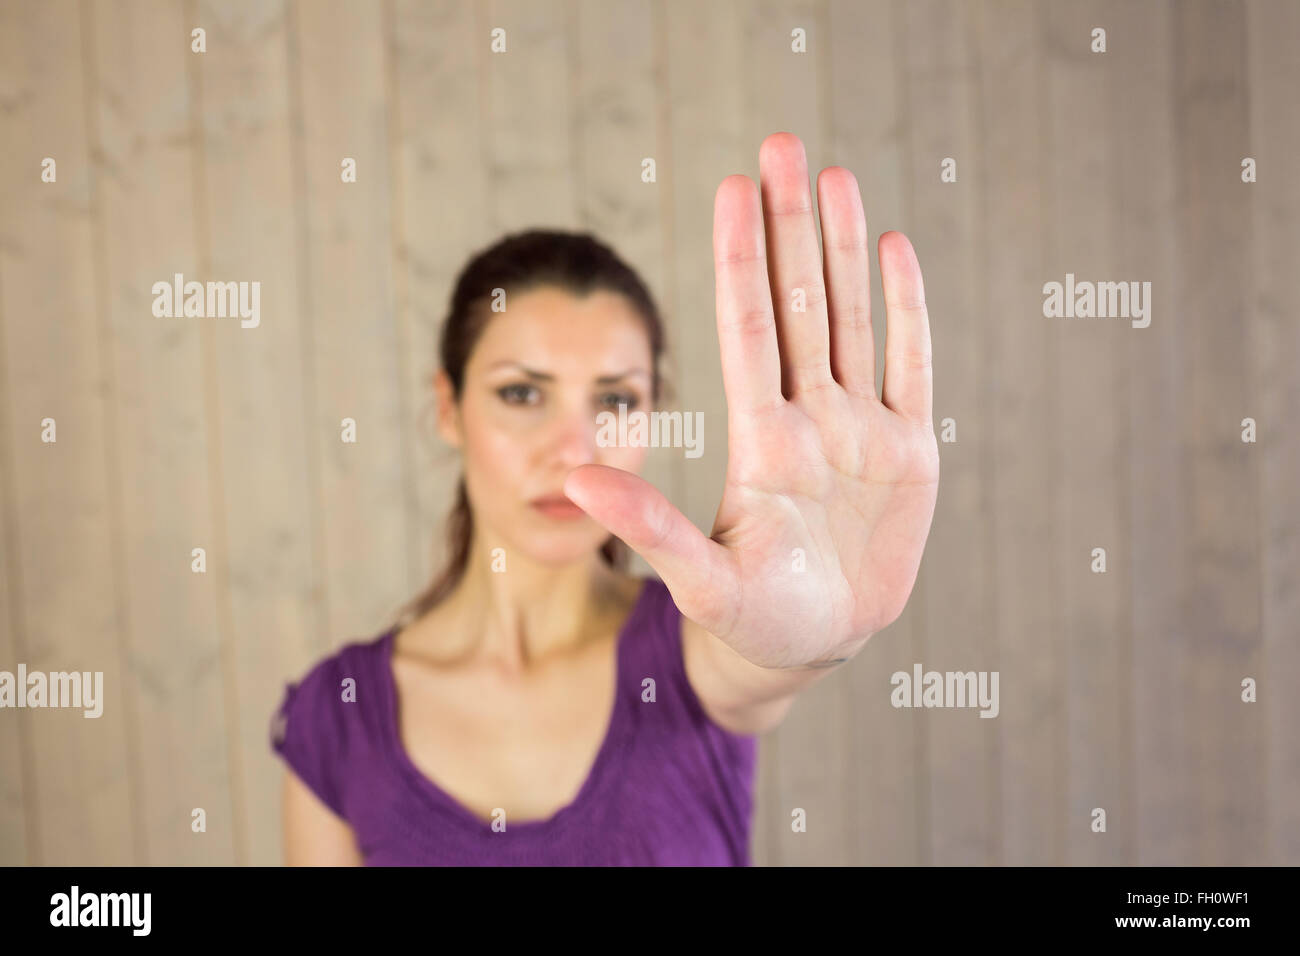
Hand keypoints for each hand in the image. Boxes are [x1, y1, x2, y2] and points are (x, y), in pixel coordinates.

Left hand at [565, 132, 938, 668]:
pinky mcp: (910, 454)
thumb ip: (648, 525)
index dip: (740, 259)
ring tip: (834, 174)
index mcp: (759, 441)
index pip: (748, 328)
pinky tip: (891, 248)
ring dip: (842, 248)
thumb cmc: (747, 618)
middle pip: (799, 304)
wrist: (812, 645)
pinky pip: (911, 367)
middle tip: (781, 143)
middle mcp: (807, 419)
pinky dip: (906, 310)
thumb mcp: (698, 578)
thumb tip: (573, 478)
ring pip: (851, 319)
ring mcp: (859, 431)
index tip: (730, 188)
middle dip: (790, 225)